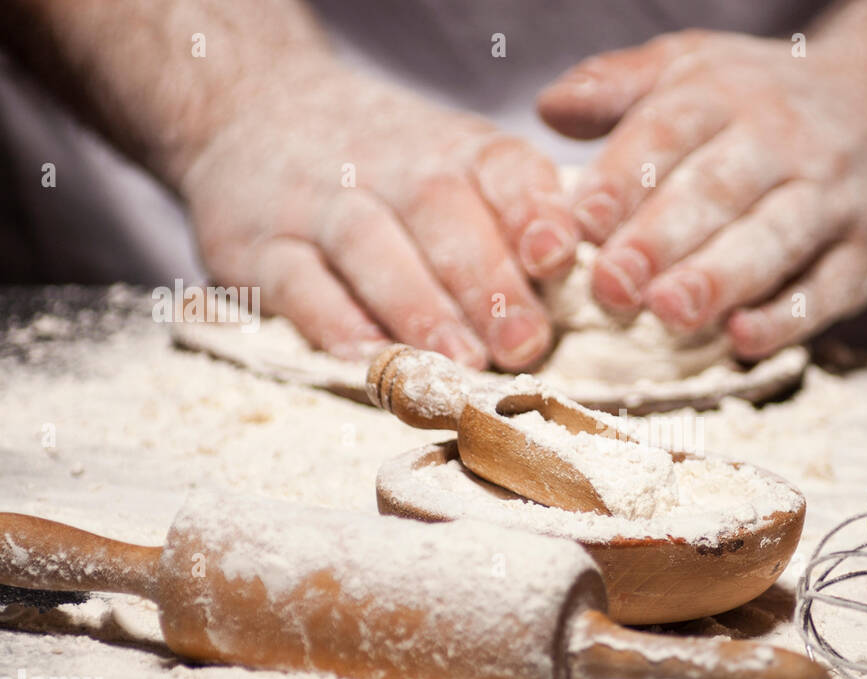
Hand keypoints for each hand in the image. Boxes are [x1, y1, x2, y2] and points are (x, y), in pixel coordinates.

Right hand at [179, 62, 578, 367]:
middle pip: (439, 211)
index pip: (499, 167)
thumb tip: (591, 300)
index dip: (531, 210)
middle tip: (522, 343)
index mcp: (454, 150)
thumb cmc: (390, 170)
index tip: (557, 256)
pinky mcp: (259, 248)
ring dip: (417, 307)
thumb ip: (518, 225)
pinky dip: (333, 322)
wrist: (254, 109)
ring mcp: (320, 204)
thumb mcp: (458, 169)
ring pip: (369, 245)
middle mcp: (389, 168)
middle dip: (486, 281)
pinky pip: (296, 282)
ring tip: (457, 360)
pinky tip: (369, 360)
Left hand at [538, 29, 866, 359]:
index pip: (669, 133)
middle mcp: (783, 142)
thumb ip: (619, 86)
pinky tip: (741, 339)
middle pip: (719, 190)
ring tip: (669, 313)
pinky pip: (828, 289)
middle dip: (662, 239)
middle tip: (612, 285)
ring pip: (774, 239)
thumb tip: (549, 109)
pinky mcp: (865, 256)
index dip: (623, 179)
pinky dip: (786, 318)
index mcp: (726, 95)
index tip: (578, 223)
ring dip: (720, 279)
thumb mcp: (692, 68)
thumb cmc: (767, 102)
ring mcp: (830, 200)